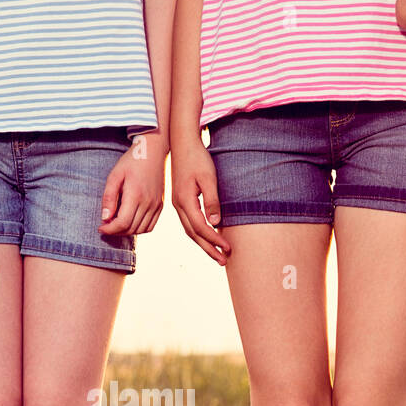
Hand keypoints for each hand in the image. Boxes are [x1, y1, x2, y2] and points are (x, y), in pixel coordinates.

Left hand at [99, 134, 167, 236]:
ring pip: (140, 230)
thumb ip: (109, 197)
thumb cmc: (131, 162)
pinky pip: (150, 226)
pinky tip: (130, 222)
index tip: (100, 228)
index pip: (122, 223)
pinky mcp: (160, 205)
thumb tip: (105, 218)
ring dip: (127, 231)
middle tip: (106, 226)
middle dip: (116, 231)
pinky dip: (138, 229)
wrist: (153, 152)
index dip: (110, 229)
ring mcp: (156, 205)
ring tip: (116, 224)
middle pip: (131, 228)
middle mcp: (148, 203)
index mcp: (136, 195)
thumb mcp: (115, 175)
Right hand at [170, 135, 229, 264]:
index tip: (228, 248)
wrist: (181, 144)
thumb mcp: (209, 178)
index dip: (214, 240)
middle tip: (223, 261)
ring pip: (190, 231)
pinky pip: (189, 223)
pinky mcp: (180, 201)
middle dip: (209, 249)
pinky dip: (198, 234)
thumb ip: (212, 201)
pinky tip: (206, 238)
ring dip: (203, 244)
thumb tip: (216, 223)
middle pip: (194, 235)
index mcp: (185, 202)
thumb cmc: (197, 158)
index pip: (201, 228)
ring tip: (217, 254)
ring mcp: (178, 204)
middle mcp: (179, 206)